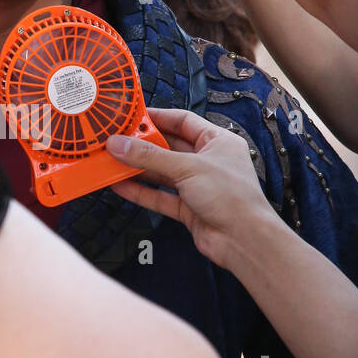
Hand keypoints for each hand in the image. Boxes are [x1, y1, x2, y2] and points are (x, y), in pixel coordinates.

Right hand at [106, 106, 276, 270]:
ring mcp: (197, 186)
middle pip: (169, 147)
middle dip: (143, 145)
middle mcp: (208, 161)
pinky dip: (141, 191)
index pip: (184, 121)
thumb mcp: (188, 168)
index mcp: (217, 142)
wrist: (244, 240)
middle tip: (116, 139)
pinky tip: (121, 186)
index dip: (158, 118)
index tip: (132, 117)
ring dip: (139, 168)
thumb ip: (151, 156)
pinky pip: (160, 196)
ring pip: (163, 173)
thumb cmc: (231, 196)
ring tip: (112, 161)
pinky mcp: (188, 208)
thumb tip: (119, 144)